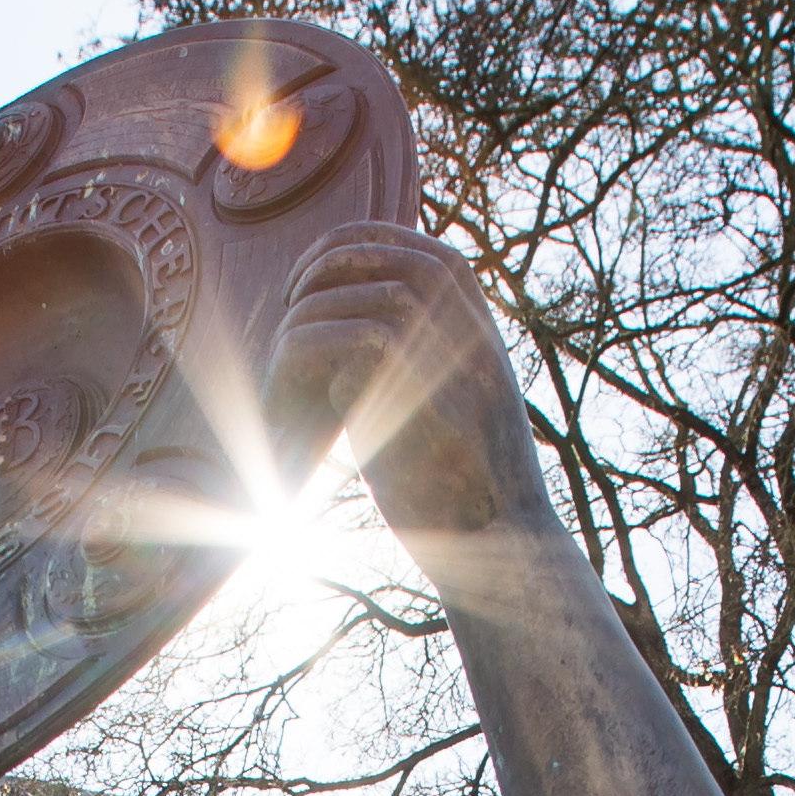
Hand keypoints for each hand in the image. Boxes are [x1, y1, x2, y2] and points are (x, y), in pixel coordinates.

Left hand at [264, 228, 556, 572]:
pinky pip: (370, 358)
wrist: (502, 551)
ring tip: (293, 344)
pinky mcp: (436, 418)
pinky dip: (333, 367)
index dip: (367, 244)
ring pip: (390, 303)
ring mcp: (464, 380)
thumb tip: (357, 329)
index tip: (316, 268)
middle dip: (341, 261)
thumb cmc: (462, 484)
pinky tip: (323, 404)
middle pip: (413, 263)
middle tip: (292, 294)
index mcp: (484, 339)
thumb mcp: (449, 407)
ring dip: (328, 314)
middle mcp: (482, 349)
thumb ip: (419, 362)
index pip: (431, 254)